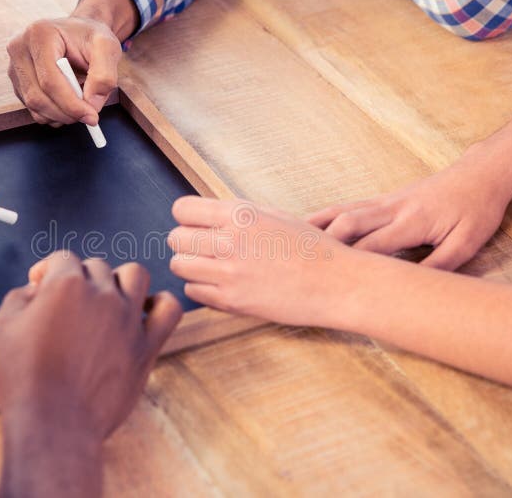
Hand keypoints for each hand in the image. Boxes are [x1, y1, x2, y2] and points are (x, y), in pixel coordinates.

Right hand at [0, 252, 182, 440]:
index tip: (40, 286)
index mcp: (66, 284)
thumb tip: (35, 289)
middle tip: (67, 305)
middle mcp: (102, 294)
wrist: (54, 425)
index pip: (62, 258)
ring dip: (119, 281)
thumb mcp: (1, 329)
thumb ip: (19, 297)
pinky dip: (161, 304)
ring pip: (135, 274)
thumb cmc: (23, 380)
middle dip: (79, 279)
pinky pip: (169, 310)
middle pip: (97, 267)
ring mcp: (129, 319)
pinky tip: (145, 312)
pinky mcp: (147, 346)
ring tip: (107, 299)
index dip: (47, 270)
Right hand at [6, 0, 137, 126]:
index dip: (71, 104)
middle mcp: (20, 49)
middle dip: (66, 114)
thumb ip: (104, 75)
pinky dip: (54, 114)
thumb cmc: (91, 38)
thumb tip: (91, 105)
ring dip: (61, 115)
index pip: (50, 80)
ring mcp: (15, 67)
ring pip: (34, 107)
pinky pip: (33, 110)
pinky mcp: (18, 82)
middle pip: (38, 97)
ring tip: (80, 102)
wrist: (78, 34)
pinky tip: (67, 102)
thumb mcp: (107, 48)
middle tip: (89, 116)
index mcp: (40, 34)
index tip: (92, 116)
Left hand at [167, 197, 356, 326]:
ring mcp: (229, 273)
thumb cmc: (309, 247)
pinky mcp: (232, 301)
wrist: (336, 282)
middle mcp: (230, 241)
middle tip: (204, 249)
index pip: (182, 210)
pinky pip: (193, 293)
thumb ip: (235, 214)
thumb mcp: (272, 215)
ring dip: (191, 267)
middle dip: (187, 243)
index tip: (198, 226)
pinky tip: (223, 285)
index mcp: (240, 213)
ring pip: (179, 266)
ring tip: (212, 268)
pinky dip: (202, 290)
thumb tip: (203, 215)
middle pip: (175, 239)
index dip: (187, 218)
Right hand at [307, 158, 511, 270]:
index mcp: (410, 222)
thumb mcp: (467, 243)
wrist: (480, 175)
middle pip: (346, 223)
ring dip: (314, 226)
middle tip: (296, 263)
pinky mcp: (383, 199)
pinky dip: (324, 216)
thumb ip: (440, 265)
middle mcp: (391, 209)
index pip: (371, 245)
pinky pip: (347, 207)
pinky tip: (308, 225)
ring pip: (341, 211)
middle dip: (321, 243)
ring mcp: (384, 201)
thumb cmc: (476, 210)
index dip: (348, 263)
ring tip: (286, 240)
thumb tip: (411, 287)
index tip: (325, 281)